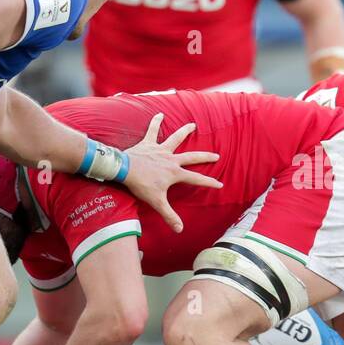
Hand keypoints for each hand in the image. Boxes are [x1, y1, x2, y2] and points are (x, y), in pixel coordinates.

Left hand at [123, 113, 222, 232]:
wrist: (123, 169)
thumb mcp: (156, 202)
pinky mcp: (147, 143)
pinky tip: (159, 114)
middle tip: (216, 155)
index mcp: (175, 173)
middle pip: (192, 156)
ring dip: (184, 131)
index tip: (220, 184)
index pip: (196, 178)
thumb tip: (179, 230)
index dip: (209, 182)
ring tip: (193, 125)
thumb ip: (169, 215)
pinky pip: (152, 131)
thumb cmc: (140, 185)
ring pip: (175, 138)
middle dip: (205, 156)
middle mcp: (170, 159)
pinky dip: (156, 122)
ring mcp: (159, 149)